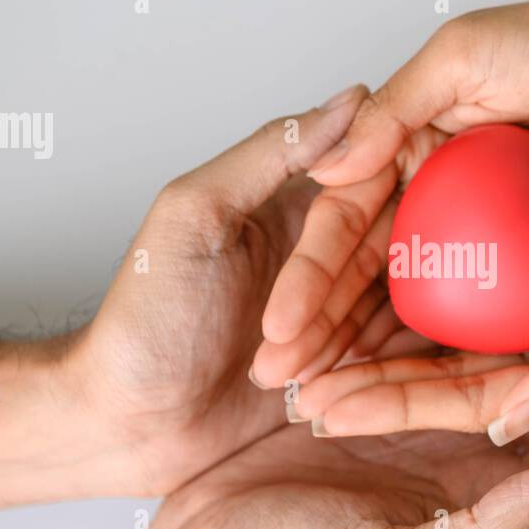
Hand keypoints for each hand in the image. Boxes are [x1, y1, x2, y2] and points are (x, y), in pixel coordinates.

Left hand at [64, 85, 367, 495]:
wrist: (133, 427)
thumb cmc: (145, 322)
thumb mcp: (195, 215)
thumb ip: (270, 152)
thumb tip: (350, 101)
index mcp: (294, 201)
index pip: (371, 180)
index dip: (373, 208)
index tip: (372, 236)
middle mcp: (328, 250)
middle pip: (390, 251)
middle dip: (345, 300)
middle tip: (287, 331)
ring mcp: (343, 310)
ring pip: (395, 309)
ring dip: (348, 344)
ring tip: (290, 371)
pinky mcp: (350, 363)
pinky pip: (394, 357)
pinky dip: (369, 374)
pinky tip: (332, 389)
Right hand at [250, 0, 528, 387]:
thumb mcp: (466, 55)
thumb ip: (395, 111)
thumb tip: (326, 170)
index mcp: (403, 149)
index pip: (340, 225)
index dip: (306, 281)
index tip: (278, 334)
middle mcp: (431, 198)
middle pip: (365, 279)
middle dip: (322, 335)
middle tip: (288, 388)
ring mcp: (478, 236)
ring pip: (413, 309)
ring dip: (371, 358)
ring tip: (331, 407)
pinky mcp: (526, 263)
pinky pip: (480, 317)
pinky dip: (446, 355)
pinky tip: (415, 398)